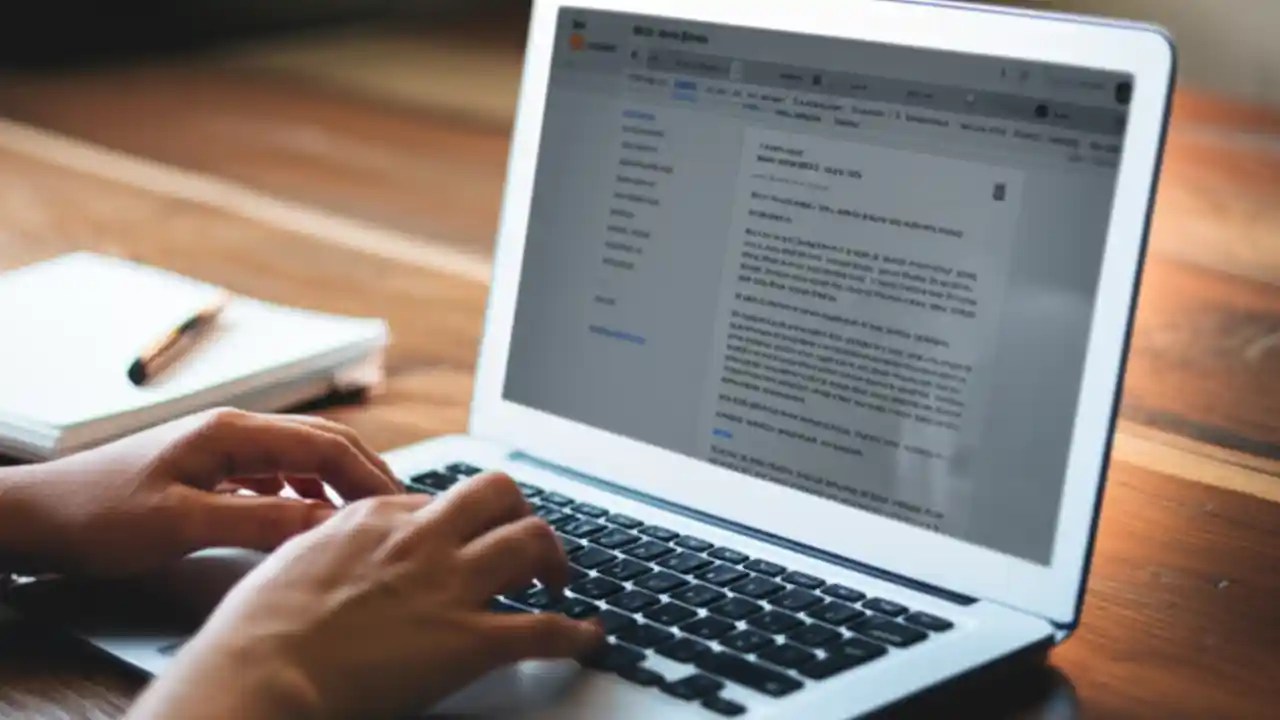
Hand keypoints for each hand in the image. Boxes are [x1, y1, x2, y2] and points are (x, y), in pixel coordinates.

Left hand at [0, 408, 400, 576]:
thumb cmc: (95, 513)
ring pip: (302, 458)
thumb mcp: (182, 523)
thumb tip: (328, 525)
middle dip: (366, 474)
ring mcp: (222, 447)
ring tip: (364, 517)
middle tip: (399, 511)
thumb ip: (260, 522)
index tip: (400, 507)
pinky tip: (308, 518)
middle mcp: (234, 430)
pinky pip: (276, 475)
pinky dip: (305, 494)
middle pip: (323, 443)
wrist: (35, 515)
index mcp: (233, 432)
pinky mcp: (211, 469)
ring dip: (338, 484)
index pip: (326, 444)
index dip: (370, 475)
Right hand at [126, 472, 604, 719]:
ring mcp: (449, 586)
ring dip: (555, 561)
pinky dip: (576, 634)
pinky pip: (545, 629)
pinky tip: (588, 638)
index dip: (459, 523)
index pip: (440, 500)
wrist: (259, 675)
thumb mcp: (288, 560)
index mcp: (376, 516)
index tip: (463, 541)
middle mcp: (422, 539)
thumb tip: (340, 551)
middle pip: (500, 495)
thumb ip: (329, 546)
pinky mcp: (469, 642)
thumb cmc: (256, 631)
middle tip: (527, 544)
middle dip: (522, 513)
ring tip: (559, 583)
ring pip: (533, 543)